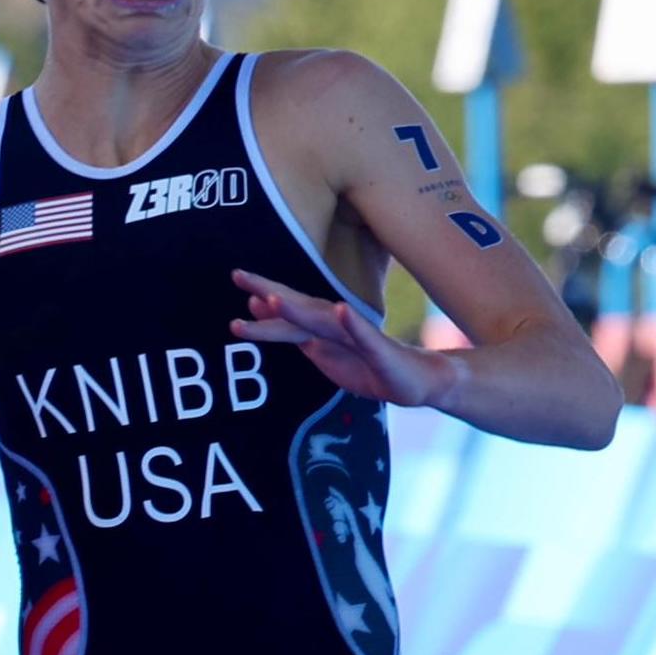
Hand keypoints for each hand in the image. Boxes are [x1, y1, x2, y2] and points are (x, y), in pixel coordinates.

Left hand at [229, 269, 455, 407]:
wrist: (419, 378)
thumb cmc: (368, 366)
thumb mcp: (322, 351)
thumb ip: (293, 332)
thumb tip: (260, 311)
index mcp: (321, 326)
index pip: (288, 307)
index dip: (262, 292)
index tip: (236, 276)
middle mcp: (336, 325)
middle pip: (298, 306)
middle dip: (268, 292)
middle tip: (238, 276)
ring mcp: (358, 336)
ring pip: (323, 321)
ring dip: (299, 310)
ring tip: (274, 299)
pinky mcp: (380, 351)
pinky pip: (365, 337)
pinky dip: (352, 323)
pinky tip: (341, 310)